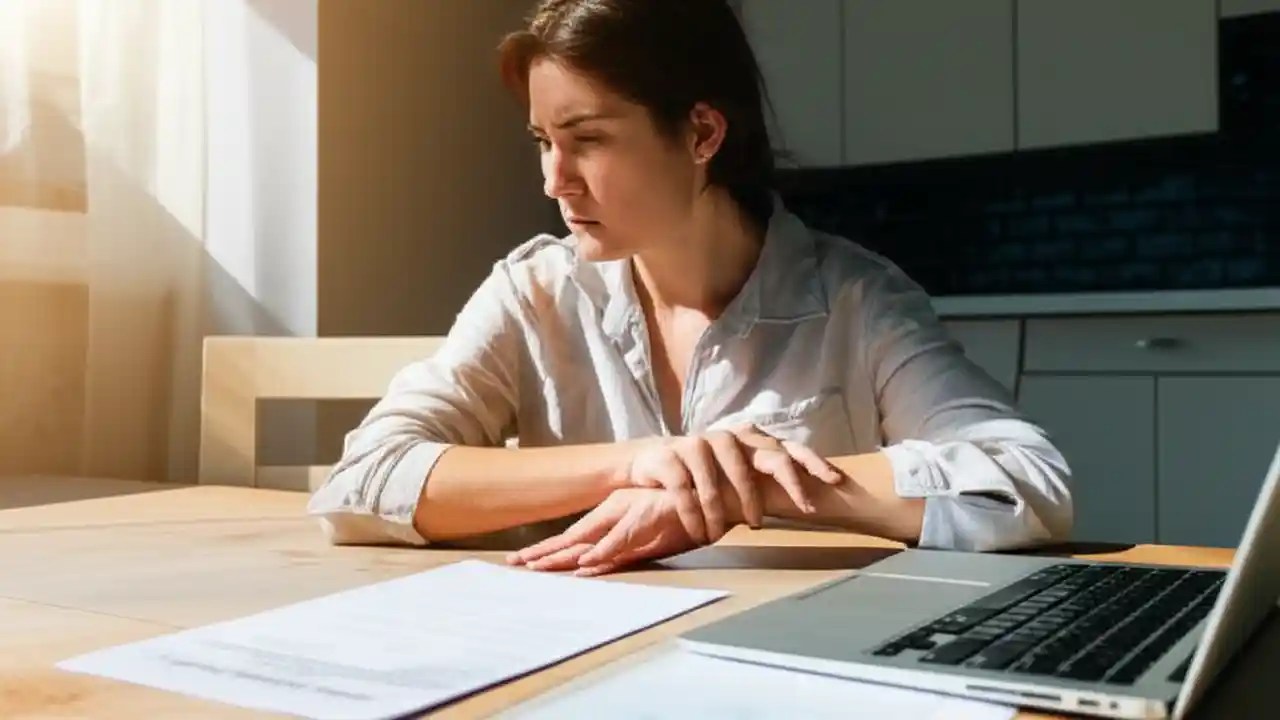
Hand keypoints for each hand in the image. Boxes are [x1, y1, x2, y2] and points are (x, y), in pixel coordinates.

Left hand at [506, 488, 696, 575]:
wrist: (710, 490)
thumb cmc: (680, 511)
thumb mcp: (646, 533)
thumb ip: (624, 547)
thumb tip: (597, 565)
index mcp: (612, 514)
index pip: (573, 537)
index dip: (548, 551)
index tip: (523, 561)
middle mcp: (614, 513)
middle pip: (572, 538)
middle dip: (543, 553)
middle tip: (515, 563)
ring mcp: (628, 514)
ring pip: (588, 538)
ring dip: (563, 555)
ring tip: (537, 565)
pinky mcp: (645, 517)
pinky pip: (620, 539)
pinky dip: (603, 553)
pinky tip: (586, 563)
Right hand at [623, 428, 842, 543]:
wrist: (648, 463)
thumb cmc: (702, 474)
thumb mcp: (736, 473)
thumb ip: (765, 479)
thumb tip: (808, 504)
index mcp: (749, 440)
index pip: (788, 448)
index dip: (813, 462)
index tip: (834, 480)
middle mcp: (729, 437)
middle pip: (767, 456)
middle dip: (788, 483)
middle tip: (802, 509)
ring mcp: (699, 443)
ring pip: (724, 477)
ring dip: (726, 509)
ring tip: (727, 534)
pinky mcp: (670, 456)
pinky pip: (686, 488)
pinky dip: (693, 514)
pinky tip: (699, 533)